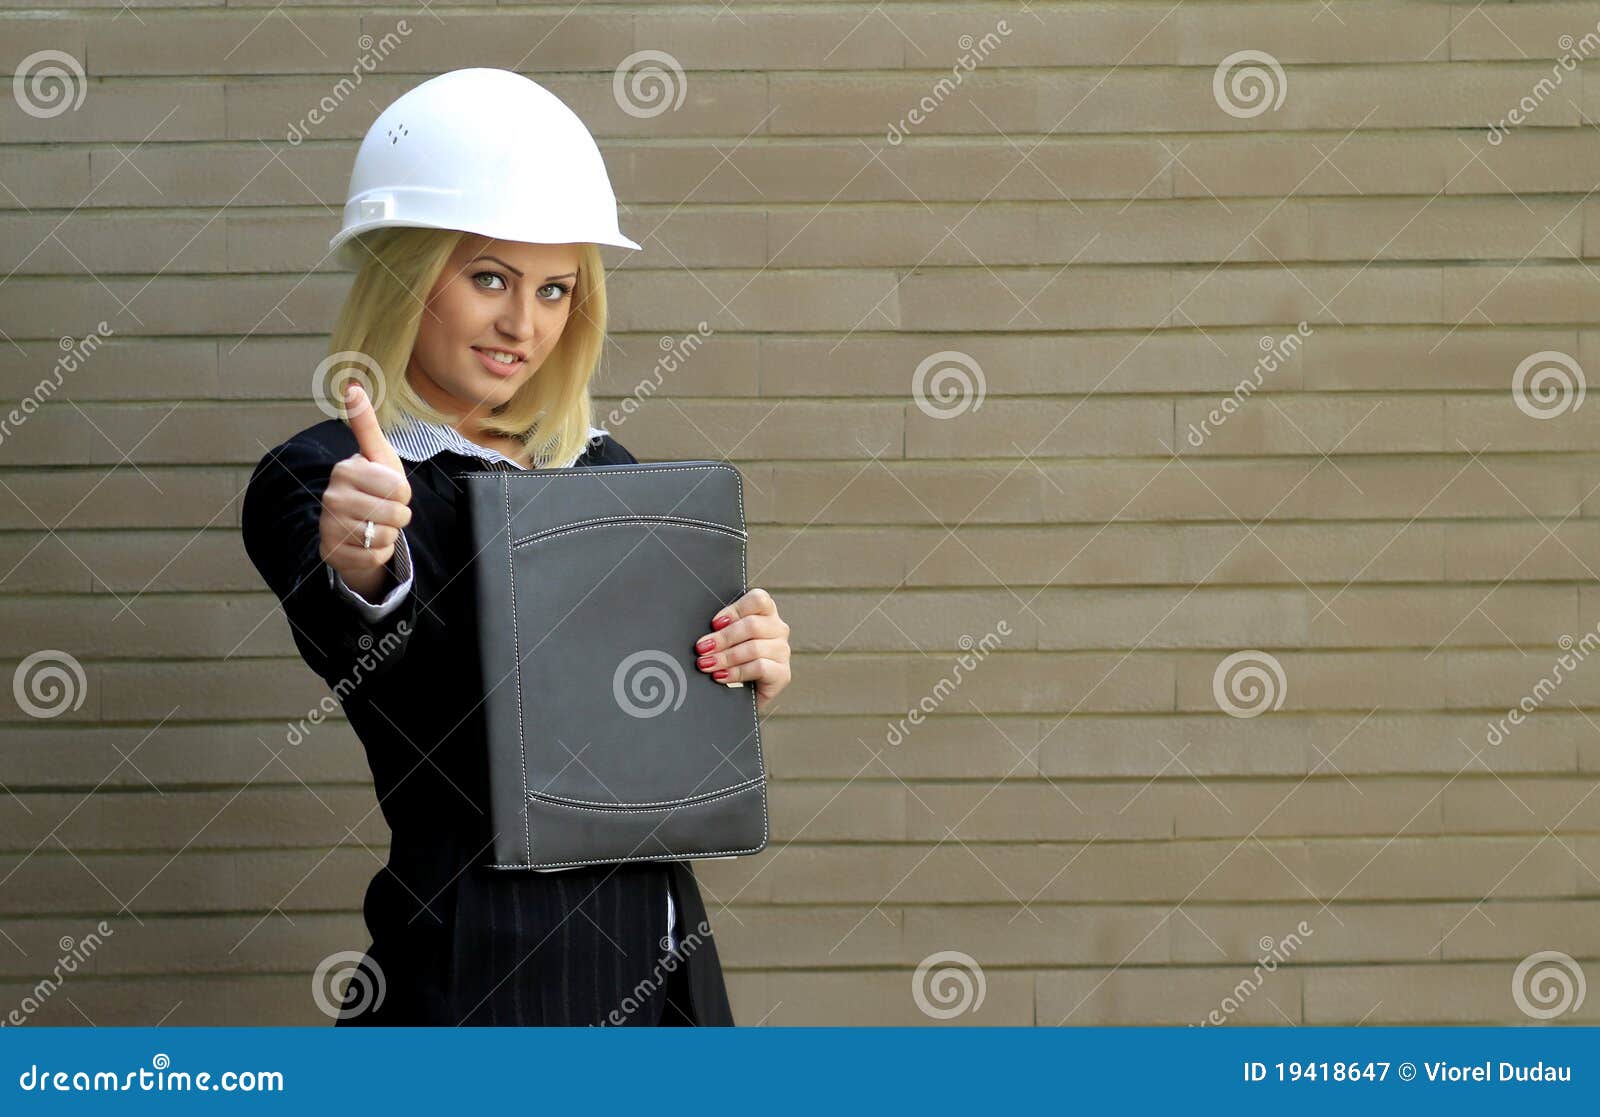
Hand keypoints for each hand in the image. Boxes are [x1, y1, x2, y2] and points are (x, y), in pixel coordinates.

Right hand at [319, 381, 412, 599]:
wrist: (354, 526)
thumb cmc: (372, 487)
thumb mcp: (377, 456)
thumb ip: (366, 425)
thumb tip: (352, 387)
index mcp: (345, 470)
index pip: (399, 488)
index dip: (403, 493)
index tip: (390, 489)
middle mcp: (332, 497)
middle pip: (396, 515)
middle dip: (399, 516)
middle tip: (384, 510)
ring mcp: (329, 526)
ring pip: (387, 537)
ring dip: (390, 534)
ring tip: (375, 525)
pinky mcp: (333, 553)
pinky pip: (377, 558)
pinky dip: (380, 554)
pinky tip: (367, 543)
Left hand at [692, 588, 790, 714]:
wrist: (740, 695)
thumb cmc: (731, 660)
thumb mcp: (726, 639)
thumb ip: (721, 628)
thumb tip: (704, 634)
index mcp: (766, 613)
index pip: (759, 599)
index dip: (735, 610)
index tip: (714, 624)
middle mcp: (778, 629)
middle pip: (752, 625)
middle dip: (723, 638)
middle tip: (702, 648)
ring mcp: (782, 651)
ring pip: (754, 648)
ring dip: (725, 657)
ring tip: (706, 664)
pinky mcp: (782, 674)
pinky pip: (759, 668)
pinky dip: (736, 672)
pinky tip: (721, 676)